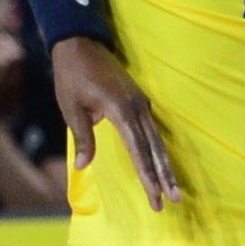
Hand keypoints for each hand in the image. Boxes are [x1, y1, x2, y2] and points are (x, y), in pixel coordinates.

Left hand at [51, 35, 175, 210]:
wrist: (80, 44)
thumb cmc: (72, 76)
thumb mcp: (71, 107)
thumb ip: (83, 137)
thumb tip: (84, 166)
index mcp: (120, 109)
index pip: (138, 149)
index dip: (147, 175)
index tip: (155, 196)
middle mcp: (136, 107)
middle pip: (154, 148)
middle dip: (163, 176)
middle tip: (173, 201)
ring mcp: (141, 103)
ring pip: (157, 140)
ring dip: (165, 166)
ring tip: (173, 190)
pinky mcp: (139, 101)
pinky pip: (153, 130)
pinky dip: (159, 150)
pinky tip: (163, 166)